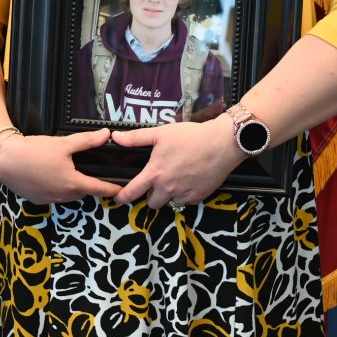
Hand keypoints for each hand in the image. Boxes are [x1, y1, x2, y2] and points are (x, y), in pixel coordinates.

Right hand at [0, 128, 123, 203]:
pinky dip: (56, 188)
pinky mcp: (37, 200)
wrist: (5, 160)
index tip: (121, 190)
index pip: (99, 189)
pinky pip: (54, 196)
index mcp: (74, 184)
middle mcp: (64, 196)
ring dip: (72, 187)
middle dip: (89, 184)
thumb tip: (107, 134)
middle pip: (83, 192)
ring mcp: (49, 200)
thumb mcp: (63, 143)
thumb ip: (86, 141)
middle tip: (91, 172)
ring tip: (70, 172)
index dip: (112, 189)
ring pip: (68, 195)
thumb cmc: (36, 151)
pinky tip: (50, 176)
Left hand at [110, 116, 242, 207]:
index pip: (132, 192)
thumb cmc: (190, 136)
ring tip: (173, 179)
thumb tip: (115, 137)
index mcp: (155, 173)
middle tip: (155, 182)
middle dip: (150, 195)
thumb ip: (135, 138)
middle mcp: (168, 188)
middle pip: (152, 203)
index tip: (118, 198)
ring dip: (168, 196)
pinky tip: (187, 180)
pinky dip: (183, 194)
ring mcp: (184, 194)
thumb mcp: (160, 133)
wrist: (221, 144)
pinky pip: (185, 201)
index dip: (122, 197)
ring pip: (169, 203)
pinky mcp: (199, 197)